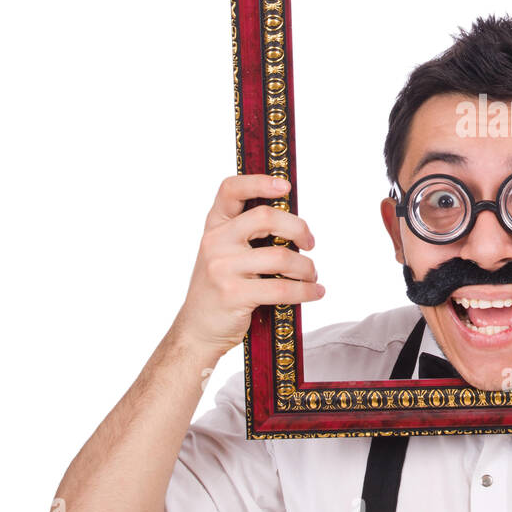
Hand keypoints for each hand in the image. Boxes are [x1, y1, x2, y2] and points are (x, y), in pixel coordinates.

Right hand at [170, 174, 322, 360]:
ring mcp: (222, 268)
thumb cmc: (219, 288)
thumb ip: (248, 234)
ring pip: (281, 256)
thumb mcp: (224, 253)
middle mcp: (215, 242)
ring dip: (306, 267)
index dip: (259, 181)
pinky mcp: (234, 294)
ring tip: (310, 275)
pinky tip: (314, 292)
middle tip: (310, 243)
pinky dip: (305, 291)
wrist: (197, 330)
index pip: (231, 189)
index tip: (285, 186)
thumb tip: (295, 225)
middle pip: (266, 217)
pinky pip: (281, 287)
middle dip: (298, 229)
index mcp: (214, 226)